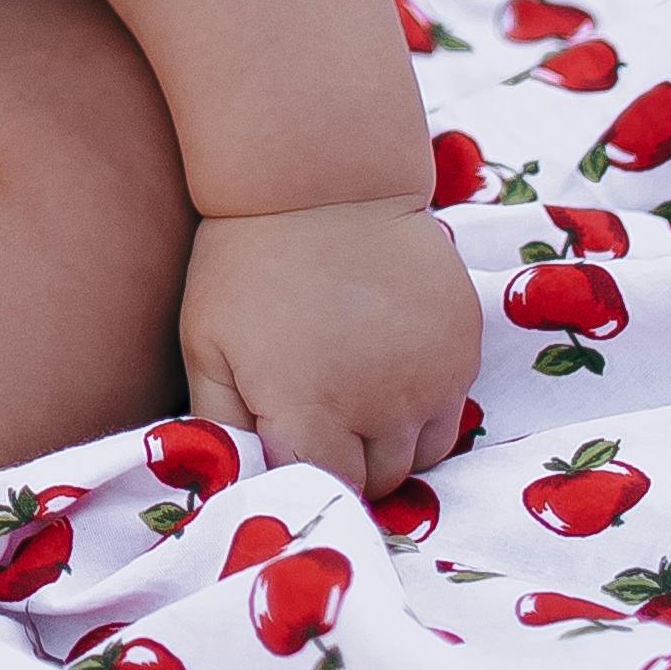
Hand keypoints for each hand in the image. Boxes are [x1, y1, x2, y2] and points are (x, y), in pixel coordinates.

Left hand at [175, 196, 479, 496]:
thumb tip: (234, 488)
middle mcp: (383, 406)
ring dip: (391, 439)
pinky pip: (451, 407)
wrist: (321, 177)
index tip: (289, 448)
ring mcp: (434, 376)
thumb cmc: (245, 263)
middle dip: (349, 462)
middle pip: (380, 479)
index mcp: (313, 414)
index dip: (307, 478)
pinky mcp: (464, 345)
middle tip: (319, 413)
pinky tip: (386, 357)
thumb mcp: (206, 346)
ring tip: (355, 389)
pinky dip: (423, 401)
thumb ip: (221, 430)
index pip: (328, 492)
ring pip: (423, 452)